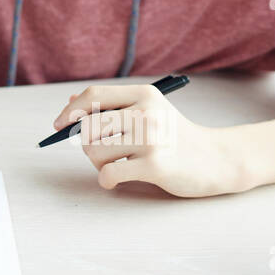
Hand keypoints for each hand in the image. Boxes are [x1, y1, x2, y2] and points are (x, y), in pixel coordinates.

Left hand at [51, 83, 245, 197]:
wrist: (215, 159)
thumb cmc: (174, 136)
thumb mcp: (148, 110)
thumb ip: (113, 106)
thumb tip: (71, 103)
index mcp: (144, 94)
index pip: (94, 95)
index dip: (70, 111)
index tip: (59, 125)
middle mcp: (146, 112)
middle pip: (88, 126)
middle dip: (85, 144)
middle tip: (101, 154)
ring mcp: (151, 138)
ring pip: (94, 151)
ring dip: (97, 164)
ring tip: (115, 165)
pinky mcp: (155, 165)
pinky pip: (108, 173)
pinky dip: (105, 180)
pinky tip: (115, 180)